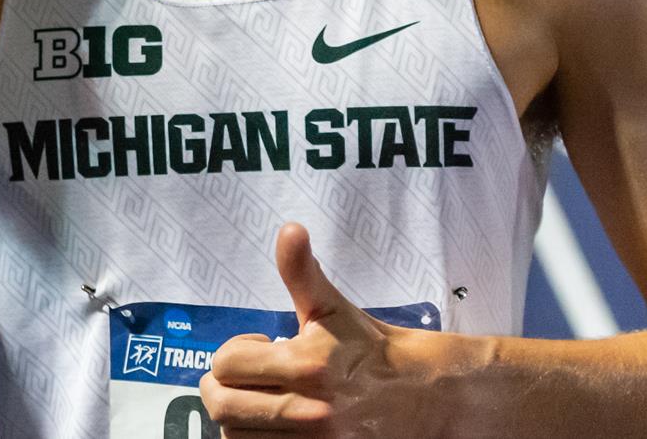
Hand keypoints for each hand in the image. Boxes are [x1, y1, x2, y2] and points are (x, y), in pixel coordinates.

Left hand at [199, 224, 441, 436]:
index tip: (258, 347)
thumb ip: (302, 272)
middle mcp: (309, 410)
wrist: (424, 395)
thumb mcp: (333, 308)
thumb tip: (290, 230)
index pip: (227, 365)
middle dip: (222, 387)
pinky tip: (271, 422)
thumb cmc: (370, 348)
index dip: (233, 352)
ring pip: (237, 438)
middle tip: (242, 377)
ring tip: (258, 400)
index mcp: (306, 365)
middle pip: (222, 408)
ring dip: (239, 417)